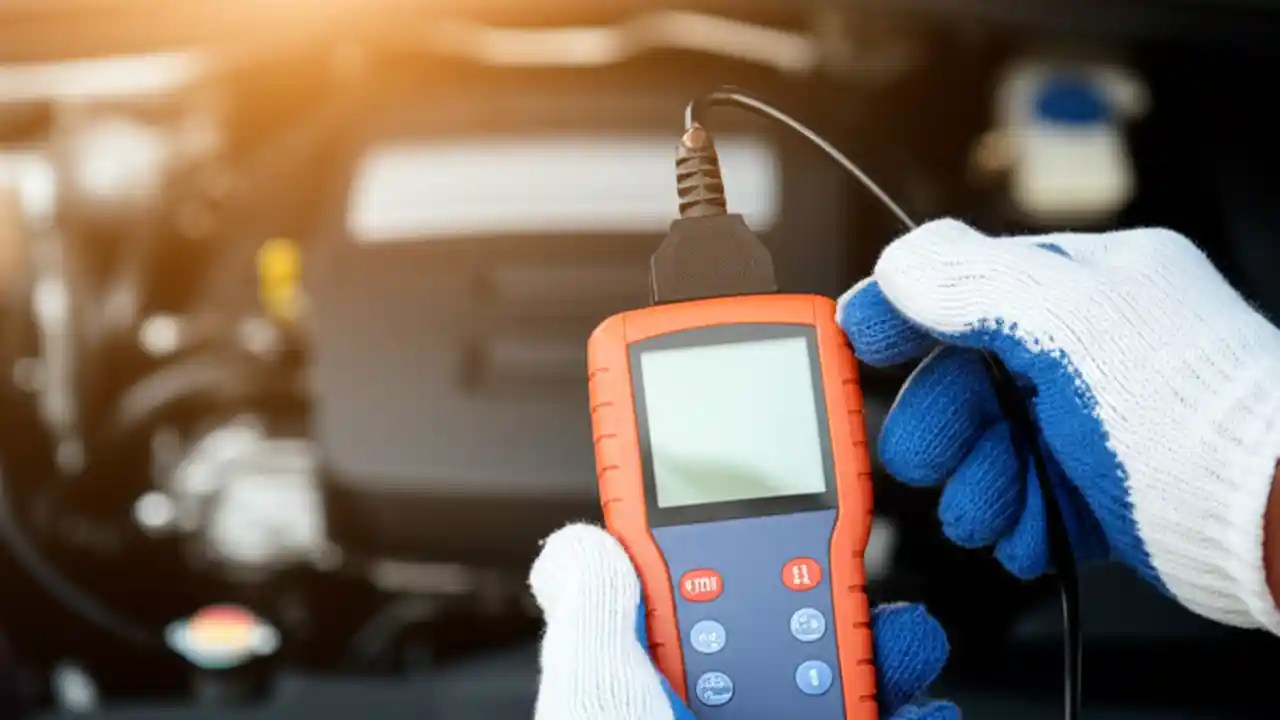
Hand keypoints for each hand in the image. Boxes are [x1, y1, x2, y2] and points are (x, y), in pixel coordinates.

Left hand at [529, 524, 957, 719]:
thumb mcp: (596, 707)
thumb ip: (594, 621)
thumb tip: (578, 540)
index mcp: (646, 687)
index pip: (692, 590)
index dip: (733, 532)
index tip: (781, 482)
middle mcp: (707, 717)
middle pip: (787, 628)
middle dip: (835, 591)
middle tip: (861, 567)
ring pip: (844, 686)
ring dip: (889, 655)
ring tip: (910, 644)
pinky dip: (914, 718)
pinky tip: (925, 712)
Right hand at [839, 219, 1279, 631]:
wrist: (1277, 527)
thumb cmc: (1196, 421)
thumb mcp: (1072, 327)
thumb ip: (975, 286)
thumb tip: (900, 263)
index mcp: (1089, 283)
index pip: (969, 280)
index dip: (904, 310)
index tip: (857, 338)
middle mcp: (1095, 345)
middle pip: (970, 374)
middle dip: (942, 424)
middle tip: (925, 460)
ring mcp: (1101, 417)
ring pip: (994, 444)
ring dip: (976, 485)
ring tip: (986, 516)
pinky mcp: (1108, 487)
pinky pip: (1031, 495)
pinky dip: (1019, 520)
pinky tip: (1028, 536)